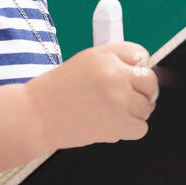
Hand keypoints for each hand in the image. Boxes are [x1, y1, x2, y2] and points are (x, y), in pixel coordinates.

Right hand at [21, 41, 158, 151]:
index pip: (140, 54)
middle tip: (132, 99)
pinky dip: (129, 130)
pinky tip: (110, 126)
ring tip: (110, 114)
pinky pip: (141, 128)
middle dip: (144, 91)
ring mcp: (120, 99)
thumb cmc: (56, 92)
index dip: (138, 67)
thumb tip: (142, 71)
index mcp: (105, 55)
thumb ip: (112, 63)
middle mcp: (116, 74)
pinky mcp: (120, 123)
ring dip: (134, 113)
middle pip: (150, 81)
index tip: (134, 76)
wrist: (35, 116)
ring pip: (147, 106)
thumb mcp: (83, 63)